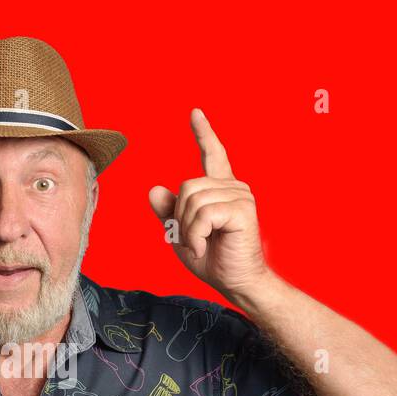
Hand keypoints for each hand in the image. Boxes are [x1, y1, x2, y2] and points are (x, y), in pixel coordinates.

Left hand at [148, 109, 268, 297]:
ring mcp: (240, 196)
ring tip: (199, 244)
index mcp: (220, 189)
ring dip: (187, 229)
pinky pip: (203, 214)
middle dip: (180, 216)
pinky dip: (194, 235)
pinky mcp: (242, 210)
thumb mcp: (181, 233)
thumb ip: (169, 212)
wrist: (235, 282)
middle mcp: (233, 187)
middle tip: (192, 239)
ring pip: (192, 199)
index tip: (195, 113)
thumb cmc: (212, 259)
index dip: (203, 133)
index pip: (212, 154)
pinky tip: (202, 247)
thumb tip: (154, 189)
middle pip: (187, 186)